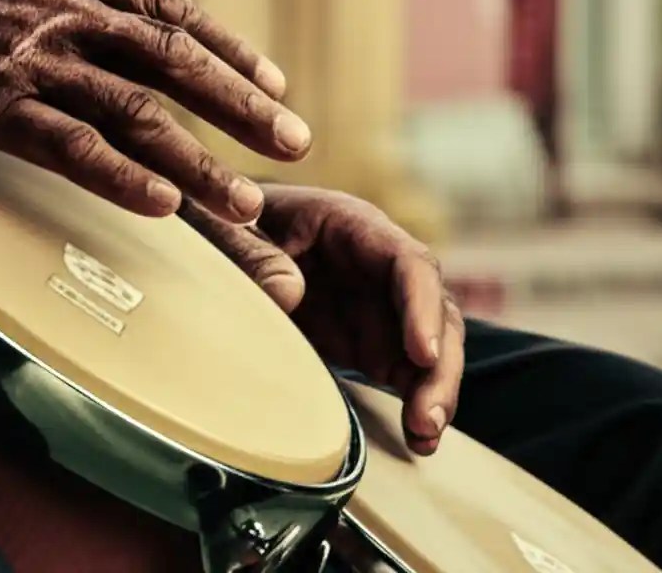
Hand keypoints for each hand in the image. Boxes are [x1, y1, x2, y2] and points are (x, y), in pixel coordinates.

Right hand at [0, 0, 312, 222]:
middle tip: (296, 143)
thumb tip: (115, 11)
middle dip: (243, 107)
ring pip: (136, 114)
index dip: (230, 50)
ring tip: (248, 201)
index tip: (275, 85)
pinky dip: (122, 177)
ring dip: (199, 161)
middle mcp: (64, 10)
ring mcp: (29, 59)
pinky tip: (163, 205)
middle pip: (174, 63)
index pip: (172, 12)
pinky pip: (70, 146)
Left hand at [185, 185, 464, 454]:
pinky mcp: (368, 339)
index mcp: (353, 225)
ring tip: (423, 436)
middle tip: (427, 415)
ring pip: (429, 345)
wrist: (222, 236)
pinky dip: (414, 402)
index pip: (408, 262)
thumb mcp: (231, 228)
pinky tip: (416, 440)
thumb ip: (255, 254)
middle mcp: (379, 265)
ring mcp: (378, 305)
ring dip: (433, 390)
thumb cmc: (231, 221)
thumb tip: (288, 292)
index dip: (421, 307)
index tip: (420, 353)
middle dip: (439, 364)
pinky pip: (406, 371)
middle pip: (435, 309)